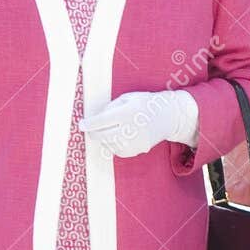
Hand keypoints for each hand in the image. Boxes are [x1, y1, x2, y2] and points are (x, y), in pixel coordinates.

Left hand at [79, 89, 198, 157]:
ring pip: (109, 144)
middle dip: (93, 133)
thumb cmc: (144, 104)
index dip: (89, 124)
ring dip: (104, 138)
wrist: (167, 116)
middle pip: (103, 135)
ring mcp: (136, 142)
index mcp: (128, 112)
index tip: (81, 124)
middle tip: (89, 129)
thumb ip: (110, 107)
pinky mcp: (137, 150)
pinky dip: (113, 145)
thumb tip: (93, 120)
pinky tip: (117, 137)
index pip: (102, 121)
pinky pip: (117, 151)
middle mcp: (132, 128)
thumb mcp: (127, 98)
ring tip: (109, 130)